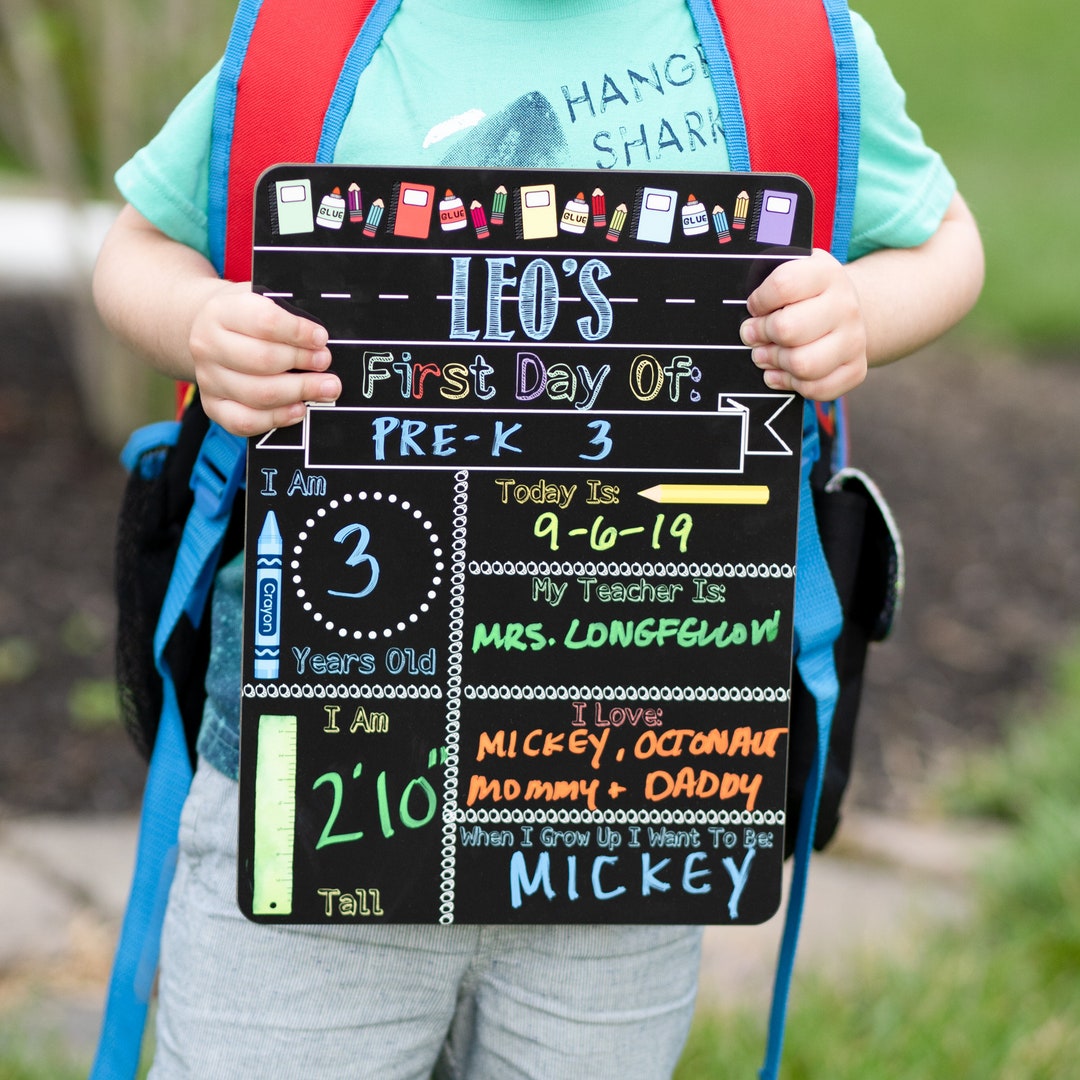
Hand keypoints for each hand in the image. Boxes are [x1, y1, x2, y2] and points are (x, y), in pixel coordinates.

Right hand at [189, 282, 340, 434]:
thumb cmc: (247, 320)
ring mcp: (208, 379)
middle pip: (263, 360)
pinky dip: (277, 418)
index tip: (320, 338)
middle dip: (303, 363)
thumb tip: (319, 342)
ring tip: (325, 388)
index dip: (298, 333)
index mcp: (221, 312)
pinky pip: (246, 422)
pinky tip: (299, 409)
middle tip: (325, 363)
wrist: (211, 333)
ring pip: (259, 394)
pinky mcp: (212, 406)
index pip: (265, 322)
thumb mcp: (262, 303)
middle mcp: (208, 346)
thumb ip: (287, 317)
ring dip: (299, 392)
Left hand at [740, 249, 867, 400]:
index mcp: (827, 274)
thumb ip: (769, 286)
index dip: (759, 301)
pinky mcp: (856, 370)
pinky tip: (782, 372)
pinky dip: (791, 384)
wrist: (846, 312)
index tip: (754, 307)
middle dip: (761, 335)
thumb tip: (747, 318)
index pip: (783, 285)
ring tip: (764, 355)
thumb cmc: (807, 296)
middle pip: (787, 329)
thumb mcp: (792, 275)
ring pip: (802, 364)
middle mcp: (846, 305)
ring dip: (774, 361)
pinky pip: (816, 388)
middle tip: (752, 336)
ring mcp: (855, 340)